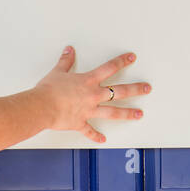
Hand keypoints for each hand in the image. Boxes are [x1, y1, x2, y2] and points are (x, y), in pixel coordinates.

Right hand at [35, 47, 149, 143]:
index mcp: (88, 81)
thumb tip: (68, 50)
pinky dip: (96, 136)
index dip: (122, 61)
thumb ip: (65, 61)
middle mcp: (93, 95)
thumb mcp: (57, 71)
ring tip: (139, 114)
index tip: (132, 58)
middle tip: (147, 88)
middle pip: (119, 91)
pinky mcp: (81, 123)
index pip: (109, 68)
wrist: (42, 106)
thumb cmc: (49, 90)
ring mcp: (89, 110)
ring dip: (127, 113)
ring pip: (113, 112)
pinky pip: (90, 131)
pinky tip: (103, 140)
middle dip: (135, 89)